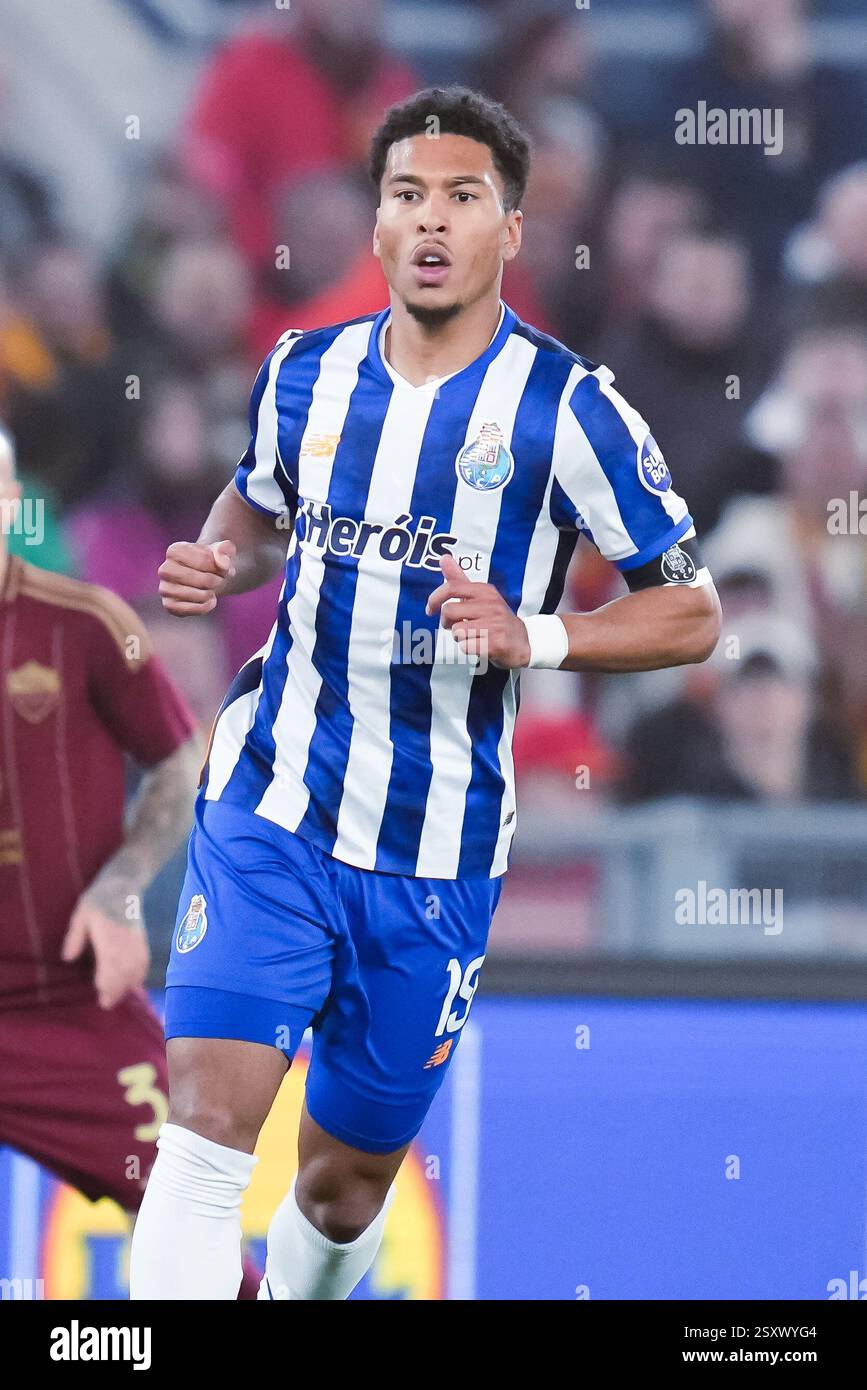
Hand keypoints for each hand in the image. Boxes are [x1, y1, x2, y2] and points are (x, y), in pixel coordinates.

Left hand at [61, 897, 150, 1009]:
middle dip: (116, 990)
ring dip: (128, 984)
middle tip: (107, 1004)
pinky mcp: (142, 939)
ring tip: (119, 997)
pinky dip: (140, 973)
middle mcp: (125, 943)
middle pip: (123, 972)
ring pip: (135, 969)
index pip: (110, 966)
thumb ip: (75, 937)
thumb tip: (68, 959)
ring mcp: (136, 942)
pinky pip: (144, 961)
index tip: (101, 998)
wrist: (124, 885)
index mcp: (109, 938)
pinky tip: (135, 982)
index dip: (107, 984)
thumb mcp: (81, 915)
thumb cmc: (98, 899)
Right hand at [158, 539, 236, 615]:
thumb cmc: (210, 561)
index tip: (220, 567)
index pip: (206, 560)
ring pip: (201, 596)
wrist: (202, 577)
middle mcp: (165, 569)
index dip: (220, 566)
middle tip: (219, 579)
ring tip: (210, 588)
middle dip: (218, 581)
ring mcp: (164, 589)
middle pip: (204, 580)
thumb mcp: (220, 551)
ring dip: (212, 593)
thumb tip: (223, 564)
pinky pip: (196, 609)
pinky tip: (208, 600)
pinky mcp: (169, 606)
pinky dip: (207, 606)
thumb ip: (225, 550)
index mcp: (174, 551)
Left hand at [425, 553, 530, 668]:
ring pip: (456, 631)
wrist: (523, 641)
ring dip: (459, 637)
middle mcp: (490, 604)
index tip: (430, 609)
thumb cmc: (495, 618)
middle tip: (456, 626)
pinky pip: (466, 647)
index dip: (435, 598)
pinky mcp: (496, 643)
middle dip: (446, 622)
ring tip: (473, 635)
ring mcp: (494, 624)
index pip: (452, 588)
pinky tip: (480, 645)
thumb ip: (459, 579)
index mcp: (485, 590)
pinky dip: (468, 648)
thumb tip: (443, 557)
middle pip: (449, 611)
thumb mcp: (480, 596)